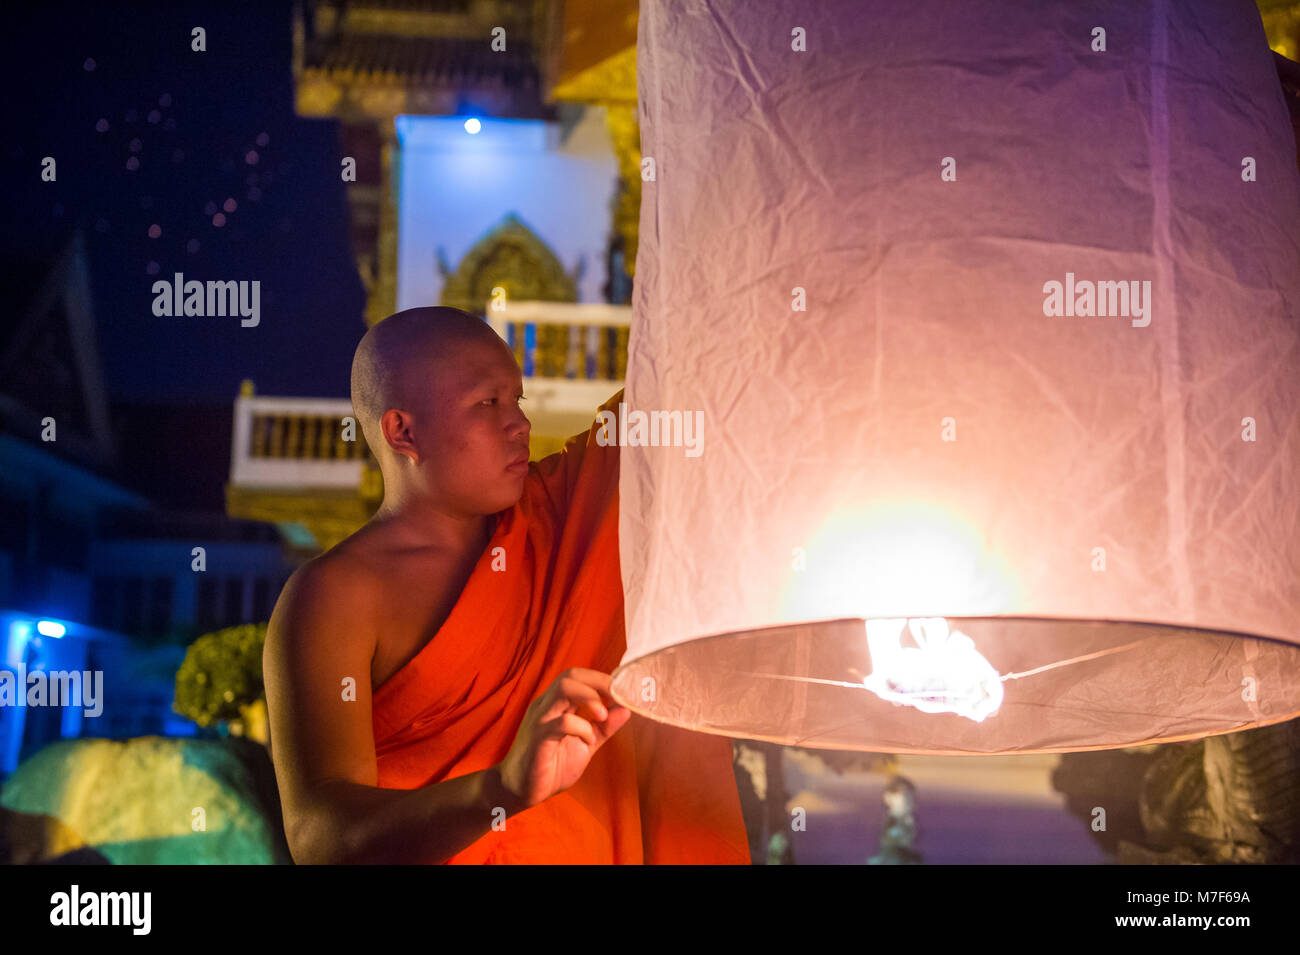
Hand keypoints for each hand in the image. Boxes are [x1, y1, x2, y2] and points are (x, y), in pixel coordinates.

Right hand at [496, 667, 631, 809]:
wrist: (519, 791)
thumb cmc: (551, 766)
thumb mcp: (585, 744)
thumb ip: (604, 727)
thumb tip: (626, 709)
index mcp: (556, 705)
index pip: (578, 676)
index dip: (602, 679)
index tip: (622, 692)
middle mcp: (546, 706)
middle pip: (570, 676)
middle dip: (599, 682)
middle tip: (617, 697)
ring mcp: (540, 720)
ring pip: (563, 689)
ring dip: (590, 697)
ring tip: (603, 715)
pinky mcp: (538, 739)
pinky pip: (561, 722)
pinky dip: (581, 727)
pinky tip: (588, 740)